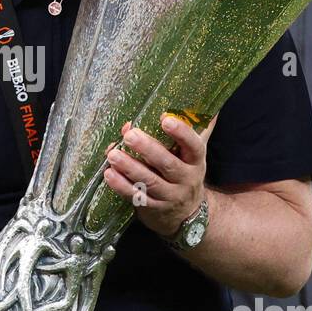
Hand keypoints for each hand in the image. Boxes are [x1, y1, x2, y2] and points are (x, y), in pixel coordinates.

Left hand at [102, 112, 217, 239]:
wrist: (186, 214)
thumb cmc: (186, 171)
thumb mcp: (194, 152)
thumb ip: (196, 127)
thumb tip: (202, 96)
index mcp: (196, 160)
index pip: (193, 146)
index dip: (181, 133)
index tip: (165, 119)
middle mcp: (185, 179)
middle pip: (168, 164)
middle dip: (148, 149)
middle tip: (129, 135)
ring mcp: (170, 196)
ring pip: (149, 182)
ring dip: (130, 167)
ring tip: (112, 154)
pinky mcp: (153, 208)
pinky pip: (136, 197)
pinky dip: (121, 186)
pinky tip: (109, 174)